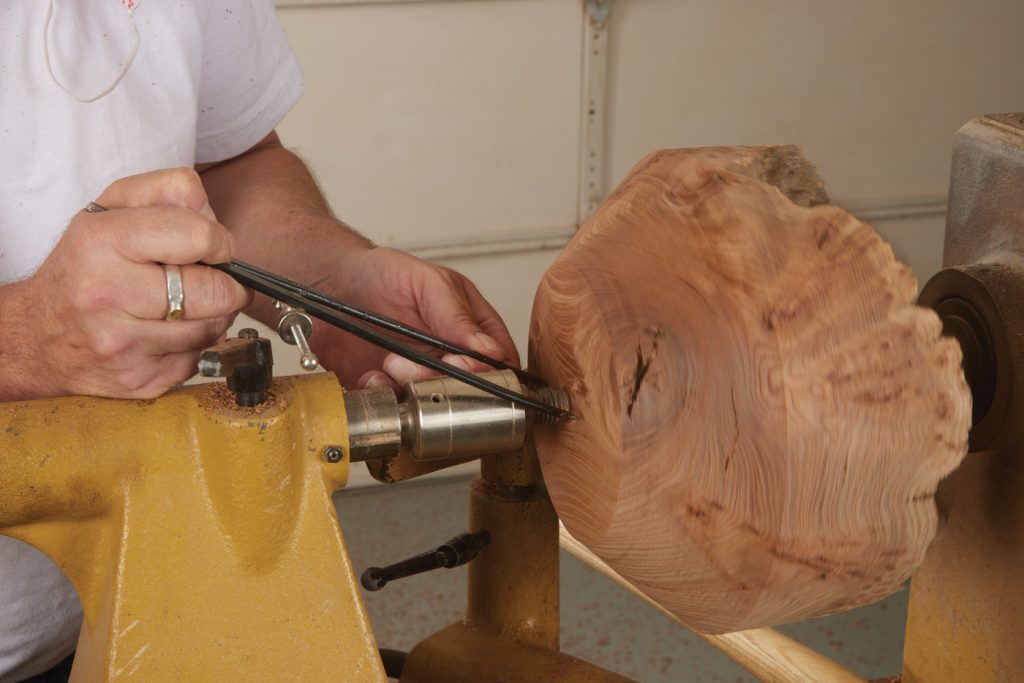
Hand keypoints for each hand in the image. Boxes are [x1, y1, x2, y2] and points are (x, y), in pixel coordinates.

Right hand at [4, 169, 250, 399]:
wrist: (37, 336)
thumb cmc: (86, 267)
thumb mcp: (113, 211)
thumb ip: (169, 195)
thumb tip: (217, 220)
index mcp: (102, 240)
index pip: (197, 235)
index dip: (219, 242)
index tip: (215, 248)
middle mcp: (106, 293)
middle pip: (214, 290)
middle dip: (226, 284)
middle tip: (212, 280)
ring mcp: (122, 343)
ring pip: (213, 328)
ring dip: (215, 316)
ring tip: (189, 305)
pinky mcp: (139, 379)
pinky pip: (198, 359)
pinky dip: (195, 345)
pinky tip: (170, 333)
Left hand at [308, 247, 518, 387]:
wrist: (328, 283)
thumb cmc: (381, 273)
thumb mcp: (426, 281)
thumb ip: (456, 314)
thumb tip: (488, 350)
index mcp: (469, 327)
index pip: (499, 360)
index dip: (488, 372)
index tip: (463, 366)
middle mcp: (448, 356)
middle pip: (468, 390)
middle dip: (445, 383)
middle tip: (424, 366)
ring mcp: (419, 375)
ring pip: (432, 404)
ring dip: (412, 390)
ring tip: (391, 364)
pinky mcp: (388, 389)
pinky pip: (395, 408)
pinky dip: (383, 396)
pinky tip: (373, 376)